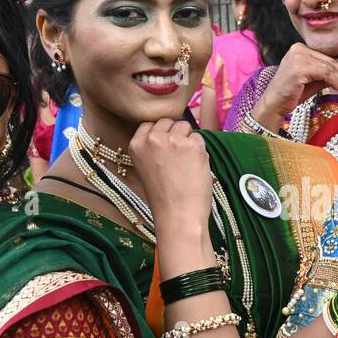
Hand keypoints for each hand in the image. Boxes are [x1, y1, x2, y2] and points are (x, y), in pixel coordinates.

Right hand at [128, 118, 212, 237]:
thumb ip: (153, 147)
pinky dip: (201, 151)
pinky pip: (200, 138)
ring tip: (186, 165)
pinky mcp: (192, 146)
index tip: (165, 151)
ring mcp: (173, 140)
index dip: (162, 135)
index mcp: (136, 144)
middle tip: (177, 160)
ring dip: (189, 140)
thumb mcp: (146, 168)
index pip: (151, 124)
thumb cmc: (164, 197)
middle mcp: (152, 139)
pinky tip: (195, 168)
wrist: (177, 216)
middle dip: (175, 134)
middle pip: (168, 121)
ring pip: (185, 127)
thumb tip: (171, 129)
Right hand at [254, 43, 337, 124]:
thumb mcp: (313, 82)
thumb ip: (329, 76)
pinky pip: (324, 74)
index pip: (327, 57)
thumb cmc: (292, 94)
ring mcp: (298, 57)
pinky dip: (335, 82)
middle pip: (329, 61)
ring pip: (329, 68)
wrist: (273, 104)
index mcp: (300, 49)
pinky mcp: (299, 68)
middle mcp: (298, 49)